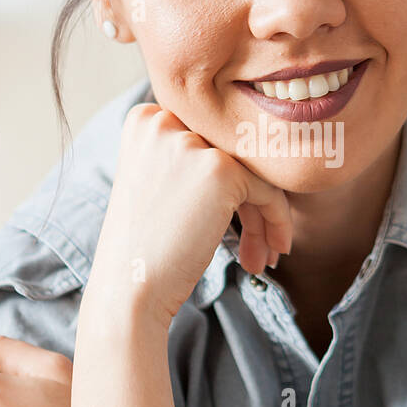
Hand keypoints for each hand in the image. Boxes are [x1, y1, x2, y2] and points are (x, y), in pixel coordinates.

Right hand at [86, 102, 293, 327]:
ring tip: (264, 255)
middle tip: (256, 245)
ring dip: (263, 217)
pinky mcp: (220, 170)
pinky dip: (276, 221)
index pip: (208, 140)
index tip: (232, 220)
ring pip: (253, 172)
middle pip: (231, 155)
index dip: (226, 181)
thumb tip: (248, 155)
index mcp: (145, 119)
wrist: (129, 288)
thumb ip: (189, 158)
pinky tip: (272, 251)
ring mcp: (192, 143)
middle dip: (248, 202)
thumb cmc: (144, 247)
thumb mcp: (156, 183)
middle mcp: (165, 120)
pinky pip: (268, 191)